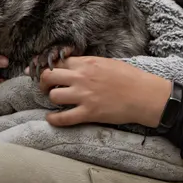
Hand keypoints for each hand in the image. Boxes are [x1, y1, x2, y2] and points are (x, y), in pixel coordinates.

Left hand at [38, 57, 171, 128]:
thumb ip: (88, 64)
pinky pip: (63, 118)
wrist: (145, 95)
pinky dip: (54, 119)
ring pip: (53, 96)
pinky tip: (51, 118)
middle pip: (49, 77)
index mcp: (86, 63)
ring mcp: (84, 96)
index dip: (45, 66)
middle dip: (43, 82)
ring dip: (52, 99)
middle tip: (46, 87)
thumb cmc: (130, 78)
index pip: (57, 62)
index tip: (38, 70)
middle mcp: (81, 78)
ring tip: (56, 101)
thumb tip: (74, 66)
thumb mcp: (107, 63)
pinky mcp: (89, 113)